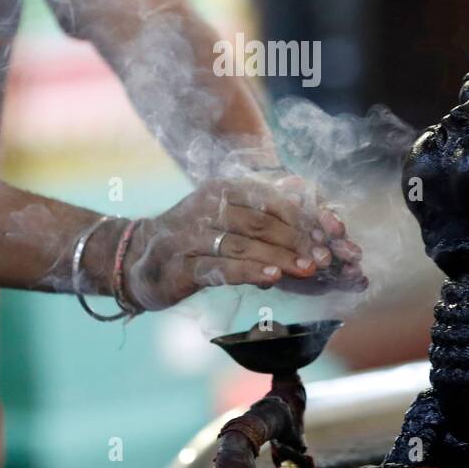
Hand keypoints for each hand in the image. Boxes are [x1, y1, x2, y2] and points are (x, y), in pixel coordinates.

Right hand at [122, 175, 365, 309]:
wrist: (137, 259)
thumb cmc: (194, 238)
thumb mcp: (226, 218)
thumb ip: (264, 216)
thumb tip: (311, 214)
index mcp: (221, 189)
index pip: (270, 200)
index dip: (304, 218)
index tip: (331, 237)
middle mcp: (205, 206)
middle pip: (261, 222)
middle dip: (298, 241)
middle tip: (326, 258)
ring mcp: (191, 235)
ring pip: (244, 244)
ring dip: (280, 257)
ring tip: (308, 269)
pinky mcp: (181, 264)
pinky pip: (220, 267)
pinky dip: (249, 271)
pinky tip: (272, 277)